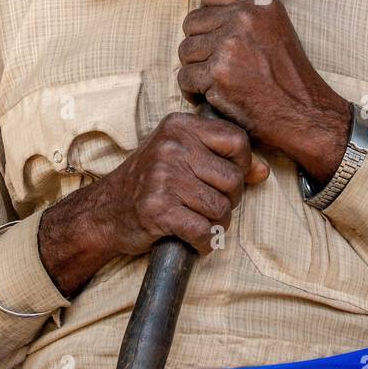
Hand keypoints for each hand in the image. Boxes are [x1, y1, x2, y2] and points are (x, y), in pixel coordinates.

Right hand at [38, 111, 268, 295]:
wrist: (104, 211)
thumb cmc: (149, 182)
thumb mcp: (182, 157)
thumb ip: (222, 158)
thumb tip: (262, 171)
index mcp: (180, 126)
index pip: (238, 140)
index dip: (243, 165)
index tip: (226, 178)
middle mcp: (172, 146)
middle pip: (233, 179)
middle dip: (228, 200)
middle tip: (207, 205)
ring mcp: (163, 177)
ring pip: (221, 208)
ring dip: (216, 224)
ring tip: (197, 221)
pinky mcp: (158, 209)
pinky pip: (204, 231)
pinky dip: (204, 242)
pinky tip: (192, 238)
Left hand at [177, 0, 351, 184]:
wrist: (305, 112)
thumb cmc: (288, 76)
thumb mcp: (276, 27)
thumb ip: (246, 12)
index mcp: (259, 1)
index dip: (207, 19)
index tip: (213, 36)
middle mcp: (244, 17)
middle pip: (192, 23)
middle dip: (198, 46)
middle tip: (212, 65)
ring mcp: (230, 44)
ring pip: (186, 51)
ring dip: (195, 69)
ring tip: (212, 82)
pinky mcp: (219, 73)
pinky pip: (185, 77)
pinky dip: (193, 91)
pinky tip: (209, 96)